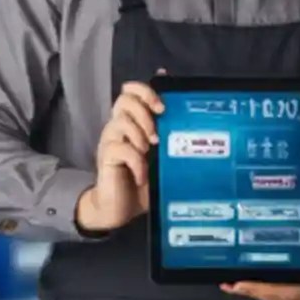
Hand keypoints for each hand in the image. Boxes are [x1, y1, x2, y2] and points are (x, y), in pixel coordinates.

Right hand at [76, 81, 163, 232]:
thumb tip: (193, 121)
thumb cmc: (144, 183)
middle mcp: (119, 128)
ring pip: (121, 121)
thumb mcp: (161, 158)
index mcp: (132, 123)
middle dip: (144, 112)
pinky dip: (136, 162)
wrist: (120, 208)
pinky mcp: (106, 157)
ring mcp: (110, 141)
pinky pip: (120, 149)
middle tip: (156, 133)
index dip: (144, 91)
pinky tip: (142, 175)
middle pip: (124, 100)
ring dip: (139, 135)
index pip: (131, 92)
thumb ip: (171, 140)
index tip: (161, 107)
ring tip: (149, 153)